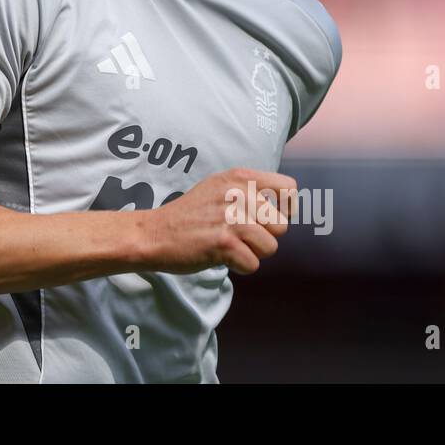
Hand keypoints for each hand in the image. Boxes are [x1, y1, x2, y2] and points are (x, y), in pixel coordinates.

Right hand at [146, 168, 297, 274]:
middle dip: (264, 237)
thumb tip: (286, 209)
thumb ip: (250, 192)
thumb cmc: (191, 215)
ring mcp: (231, 218)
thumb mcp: (219, 188)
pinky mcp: (224, 242)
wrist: (155, 233)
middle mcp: (238, 193)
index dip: (285, 209)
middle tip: (237, 235)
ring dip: (251, 253)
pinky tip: (221, 256)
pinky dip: (239, 266)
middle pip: (281, 226)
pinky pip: (253, 264)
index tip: (268, 219)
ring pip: (270, 247)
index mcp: (239, 177)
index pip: (289, 188)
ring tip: (228, 245)